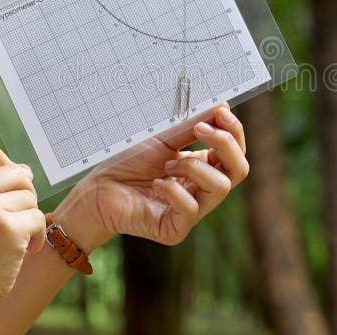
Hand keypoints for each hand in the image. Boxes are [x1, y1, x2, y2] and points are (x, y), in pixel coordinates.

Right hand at [0, 141, 45, 313]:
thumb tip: (24, 169)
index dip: (5, 164)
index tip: (4, 189)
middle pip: (17, 172)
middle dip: (23, 195)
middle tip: (12, 220)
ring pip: (30, 196)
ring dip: (28, 218)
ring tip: (11, 239)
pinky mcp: (8, 228)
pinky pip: (39, 218)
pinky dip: (38, 235)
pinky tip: (23, 250)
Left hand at [54, 104, 247, 249]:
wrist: (97, 187)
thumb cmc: (128, 162)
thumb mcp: (163, 138)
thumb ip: (192, 127)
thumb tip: (222, 108)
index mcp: (203, 167)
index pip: (235, 153)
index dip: (234, 132)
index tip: (220, 113)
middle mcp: (203, 190)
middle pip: (239, 170)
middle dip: (225, 145)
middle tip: (199, 130)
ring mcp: (191, 211)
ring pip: (220, 188)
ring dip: (194, 168)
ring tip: (167, 164)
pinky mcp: (175, 229)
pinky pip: (190, 209)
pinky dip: (174, 190)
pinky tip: (156, 185)